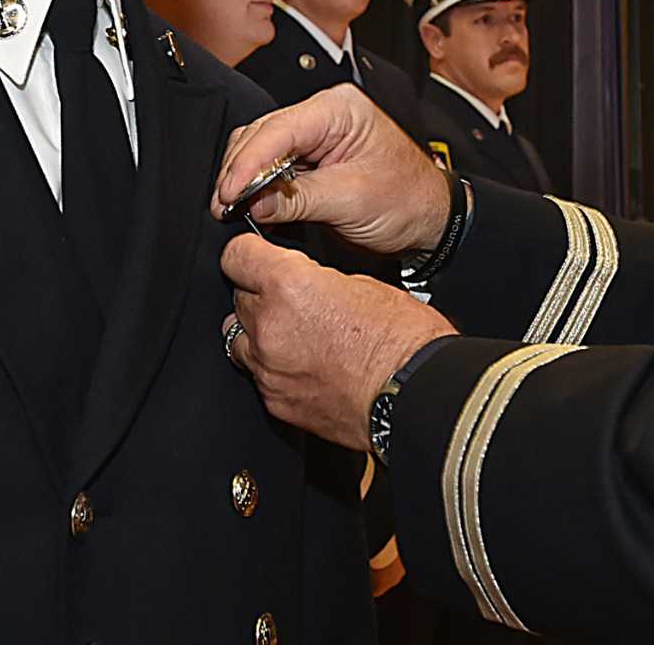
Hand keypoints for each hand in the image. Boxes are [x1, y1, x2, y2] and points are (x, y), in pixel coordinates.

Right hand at [211, 84, 449, 254]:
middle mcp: (324, 115)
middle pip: (262, 134)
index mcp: (341, 109)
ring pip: (261, 148)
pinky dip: (256, 186)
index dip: (247, 162)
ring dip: (244, 179)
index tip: (228, 193)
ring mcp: (315, 135)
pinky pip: (271, 165)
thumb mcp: (354, 200)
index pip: (279, 128)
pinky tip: (249, 205)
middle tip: (223, 207)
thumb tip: (253, 203)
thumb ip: (300, 199)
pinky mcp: (310, 158)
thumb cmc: (410, 199)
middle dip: (239, 171)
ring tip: (231, 209)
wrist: (432, 217)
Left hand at [221, 233, 454, 449]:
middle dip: (260, 294)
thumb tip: (300, 281)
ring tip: (294, 333)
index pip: (236, 256)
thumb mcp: (361, 282)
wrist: (418, 395)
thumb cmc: (403, 339)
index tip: (255, 255)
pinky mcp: (276, 402)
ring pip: (238, 338)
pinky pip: (259, 375)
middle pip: (238, 297)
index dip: (247, 252)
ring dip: (259, 331)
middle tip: (292, 299)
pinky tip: (305, 364)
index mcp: (289, 286)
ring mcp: (269, 369)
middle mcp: (270, 326)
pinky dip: (274, 366)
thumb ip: (314, 279)